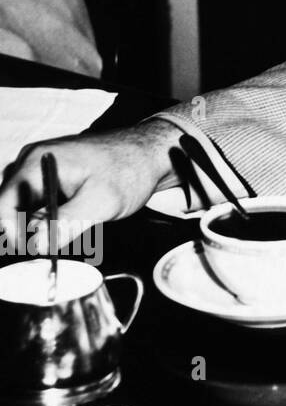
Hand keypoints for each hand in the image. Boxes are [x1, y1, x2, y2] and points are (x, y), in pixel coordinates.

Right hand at [0, 120, 178, 247]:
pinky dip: (52, 213)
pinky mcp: (51, 172)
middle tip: (61, 240)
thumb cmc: (130, 171)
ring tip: (76, 223)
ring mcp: (40, 165)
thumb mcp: (101, 203)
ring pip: (25, 205)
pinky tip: (76, 214)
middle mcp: (31, 161)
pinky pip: (39, 199)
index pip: (4, 206)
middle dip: (31, 229)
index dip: (14, 234)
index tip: (36, 251)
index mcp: (36, 164)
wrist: (151, 154)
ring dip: (43, 222)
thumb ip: (65, 223)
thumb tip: (35, 243)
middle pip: (11, 206)